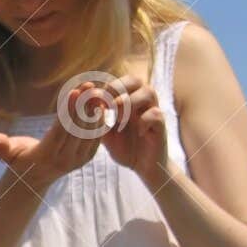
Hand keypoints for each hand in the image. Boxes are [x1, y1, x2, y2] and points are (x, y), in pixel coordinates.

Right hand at [0, 81, 110, 190]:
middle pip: (78, 129)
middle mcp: (64, 160)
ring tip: (96, 91)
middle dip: (84, 106)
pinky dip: (100, 122)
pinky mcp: (85, 159)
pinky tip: (101, 105)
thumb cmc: (16, 160)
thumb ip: (1, 147)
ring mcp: (77, 161)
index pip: (60, 130)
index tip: (75, 91)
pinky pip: (96, 139)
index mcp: (46, 155)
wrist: (32, 180)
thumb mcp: (5, 154)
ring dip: (94, 111)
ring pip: (89, 133)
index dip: (69, 111)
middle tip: (89, 85)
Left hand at [97, 73, 171, 190]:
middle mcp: (142, 101)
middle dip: (118, 89)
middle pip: (135, 80)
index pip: (118, 81)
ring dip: (130, 102)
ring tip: (119, 119)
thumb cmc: (124, 147)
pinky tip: (137, 132)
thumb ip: (96, 119)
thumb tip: (84, 103)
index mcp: (128, 99)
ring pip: (148, 92)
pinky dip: (144, 121)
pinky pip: (156, 114)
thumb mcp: (104, 133)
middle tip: (107, 106)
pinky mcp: (161, 125)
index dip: (106, 88)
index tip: (95, 103)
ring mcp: (153, 111)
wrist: (143, 166)